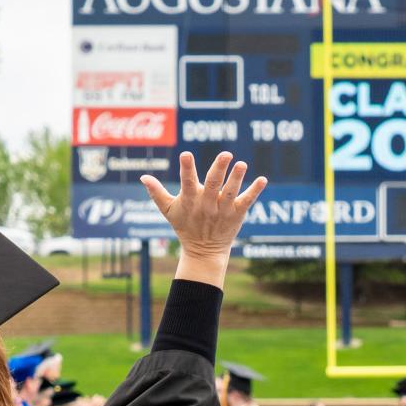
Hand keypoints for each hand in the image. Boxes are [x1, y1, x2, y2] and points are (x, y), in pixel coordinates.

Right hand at [141, 152, 266, 287]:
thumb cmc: (185, 226)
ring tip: (242, 164)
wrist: (204, 251)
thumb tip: (143, 176)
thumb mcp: (168, 211)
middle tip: (226, 153)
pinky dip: (255, 191)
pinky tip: (263, 179)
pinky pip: (247, 201)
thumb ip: (157, 192)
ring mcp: (223, 210)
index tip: (186, 155)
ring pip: (231, 192)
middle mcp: (207, 205)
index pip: (187, 183)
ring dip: (237, 178)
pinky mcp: (236, 214)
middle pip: (212, 184)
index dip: (186, 169)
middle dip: (218, 169)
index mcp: (189, 201)